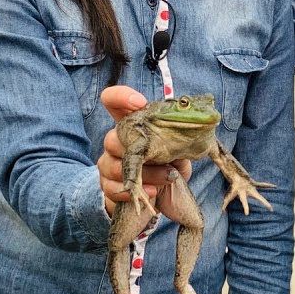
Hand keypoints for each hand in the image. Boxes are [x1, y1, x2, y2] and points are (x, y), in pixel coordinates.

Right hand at [97, 86, 190, 217]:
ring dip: (145, 174)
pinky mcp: (107, 185)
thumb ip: (177, 142)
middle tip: (166, 161)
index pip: (113, 101)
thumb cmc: (168, 166)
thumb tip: (187, 139)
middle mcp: (115, 141)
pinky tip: (154, 192)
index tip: (140, 102)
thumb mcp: (177, 152)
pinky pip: (111, 187)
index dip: (121, 97)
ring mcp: (108, 163)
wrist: (159, 196)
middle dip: (139, 152)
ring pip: (112, 165)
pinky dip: (135, 191)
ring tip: (168, 178)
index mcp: (132, 125)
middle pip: (111, 138)